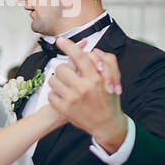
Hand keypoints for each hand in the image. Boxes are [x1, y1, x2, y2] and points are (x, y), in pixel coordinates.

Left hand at [46, 37, 125, 151]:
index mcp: (96, 78)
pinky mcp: (64, 110)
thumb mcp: (114, 78)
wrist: (106, 124)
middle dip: (63, 69)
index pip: (79, 57)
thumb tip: (91, 50)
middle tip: (68, 75)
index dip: (68, 46)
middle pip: (61, 68)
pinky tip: (64, 97)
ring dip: (58, 81)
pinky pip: (51, 95)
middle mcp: (83, 88)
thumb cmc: (110, 99)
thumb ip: (106, 60)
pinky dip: (55, 94)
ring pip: (53, 80)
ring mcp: (72, 99)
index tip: (60, 41)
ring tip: (66, 86)